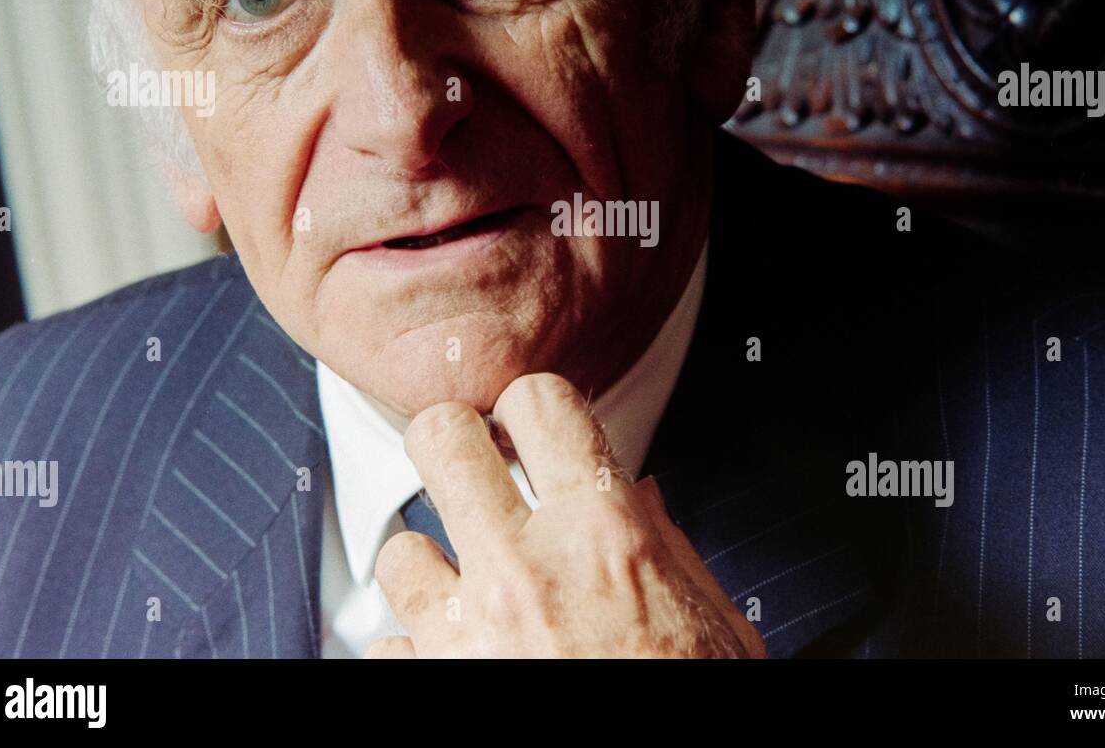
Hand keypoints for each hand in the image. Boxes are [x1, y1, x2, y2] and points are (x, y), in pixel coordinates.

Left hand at [367, 372, 766, 657]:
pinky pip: (390, 644)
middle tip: (471, 468)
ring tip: (467, 593)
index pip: (541, 402)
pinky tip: (457, 660)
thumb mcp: (715, 628)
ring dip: (430, 566)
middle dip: (452, 444)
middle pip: (438, 437)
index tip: (534, 427)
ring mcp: (464, 633)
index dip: (535, 407)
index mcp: (606, 539)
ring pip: (398, 547)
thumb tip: (642, 500)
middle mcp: (524, 571)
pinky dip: (418, 648)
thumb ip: (671, 551)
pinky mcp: (429, 685)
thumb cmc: (690, 703)